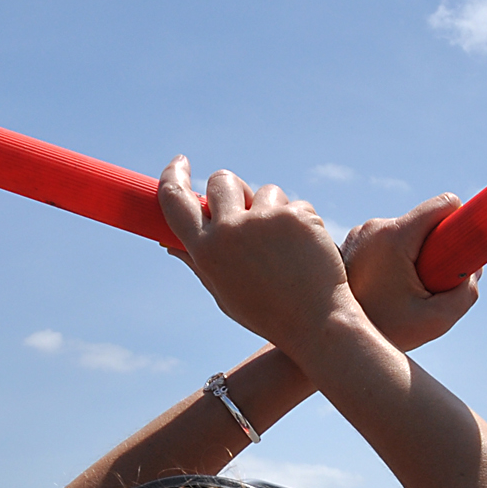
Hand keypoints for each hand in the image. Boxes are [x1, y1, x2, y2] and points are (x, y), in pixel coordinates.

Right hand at [158, 157, 360, 356]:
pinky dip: (302, 223)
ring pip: (265, 192)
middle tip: (247, 205)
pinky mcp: (296, 216)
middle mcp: (230, 231)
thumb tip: (168, 241)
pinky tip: (308, 251)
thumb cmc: (269, 314)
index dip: (174, 176)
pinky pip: (295, 205)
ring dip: (274, 209)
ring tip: (287, 247)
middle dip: (233, 188)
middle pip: (221, 181)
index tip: (180, 162)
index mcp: (205, 251)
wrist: (318, 325)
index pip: (175, 199)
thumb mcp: (225, 293)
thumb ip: (198, 261)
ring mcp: (264, 222)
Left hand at [341, 195, 480, 351]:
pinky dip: (395, 261)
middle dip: (437, 248)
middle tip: (431, 283)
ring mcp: (359, 233)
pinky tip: (387, 289)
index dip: (461, 222)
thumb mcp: (438, 319)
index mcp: (396, 236)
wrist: (331, 340)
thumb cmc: (385, 332)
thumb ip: (466, 292)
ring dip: (415, 256)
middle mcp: (374, 227)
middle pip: (425, 222)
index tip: (462, 249)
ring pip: (405, 233)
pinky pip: (386, 242)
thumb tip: (476, 268)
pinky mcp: (351, 243)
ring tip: (403, 292)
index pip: (443, 204)